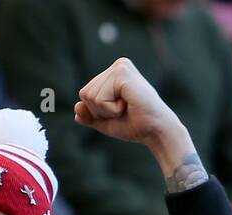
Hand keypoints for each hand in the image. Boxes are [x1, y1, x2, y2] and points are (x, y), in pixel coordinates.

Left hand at [74, 58, 197, 178]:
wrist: (155, 131)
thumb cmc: (134, 125)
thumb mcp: (105, 122)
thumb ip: (89, 115)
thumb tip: (76, 107)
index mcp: (113, 73)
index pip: (85, 94)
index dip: (97, 111)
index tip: (119, 111)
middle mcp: (117, 65)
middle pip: (85, 94)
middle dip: (100, 111)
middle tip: (123, 110)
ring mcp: (120, 67)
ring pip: (90, 96)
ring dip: (106, 111)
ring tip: (126, 107)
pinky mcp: (122, 74)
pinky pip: (99, 99)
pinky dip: (111, 110)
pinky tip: (128, 105)